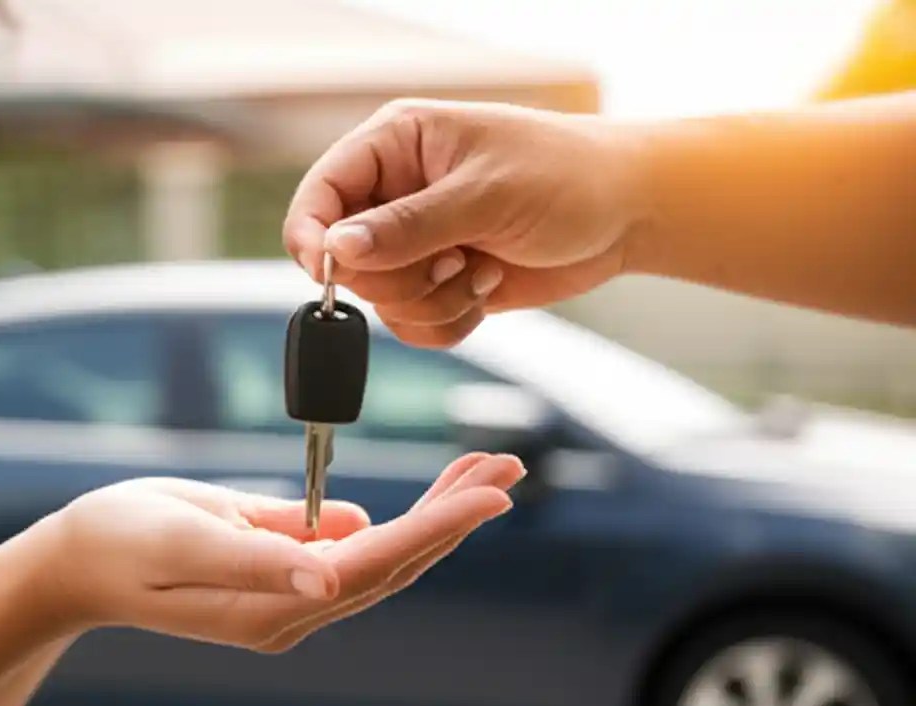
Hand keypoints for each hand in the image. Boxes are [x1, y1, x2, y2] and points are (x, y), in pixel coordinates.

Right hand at [38, 453, 521, 651]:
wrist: (77, 560)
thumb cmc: (118, 542)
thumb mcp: (178, 541)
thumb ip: (255, 557)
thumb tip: (332, 579)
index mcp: (271, 606)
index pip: (376, 564)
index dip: (437, 528)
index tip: (491, 495)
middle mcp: (292, 608)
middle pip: (395, 562)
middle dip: (455, 517)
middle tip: (507, 468)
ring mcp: (290, 594)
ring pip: (386, 555)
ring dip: (438, 515)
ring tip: (485, 473)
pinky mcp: (284, 572)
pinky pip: (359, 547)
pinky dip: (401, 517)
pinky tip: (432, 498)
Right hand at [284, 99, 649, 347]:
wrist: (627, 213)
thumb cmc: (566, 176)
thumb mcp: (485, 194)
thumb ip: (408, 225)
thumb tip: (337, 250)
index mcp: (395, 145)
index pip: (320, 194)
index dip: (313, 237)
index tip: (329, 272)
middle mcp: (395, 194)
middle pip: (344, 261)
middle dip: (399, 275)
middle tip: (452, 258)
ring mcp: (416, 242)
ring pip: (379, 300)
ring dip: (433, 299)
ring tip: (482, 268)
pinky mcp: (439, 282)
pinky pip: (412, 324)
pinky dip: (448, 320)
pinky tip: (488, 286)